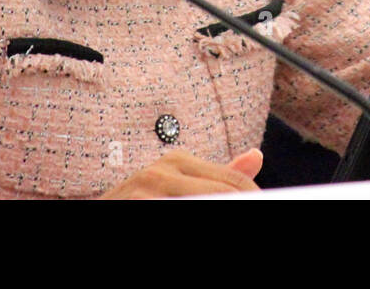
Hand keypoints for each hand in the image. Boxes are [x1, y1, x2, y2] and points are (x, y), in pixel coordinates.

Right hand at [99, 149, 262, 198]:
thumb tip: (257, 156)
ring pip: (203, 202)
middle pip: (224, 192)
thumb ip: (216, 176)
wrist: (97, 210)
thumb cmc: (139, 202)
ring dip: (225, 207)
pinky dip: (188, 212)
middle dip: (243, 204)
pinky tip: (192, 213)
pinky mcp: (132, 205)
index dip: (255, 198)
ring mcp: (144, 191)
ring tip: (244, 211)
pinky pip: (174, 210)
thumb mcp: (176, 186)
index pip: (234, 181)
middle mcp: (161, 172)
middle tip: (266, 209)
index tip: (272, 206)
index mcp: (178, 162)